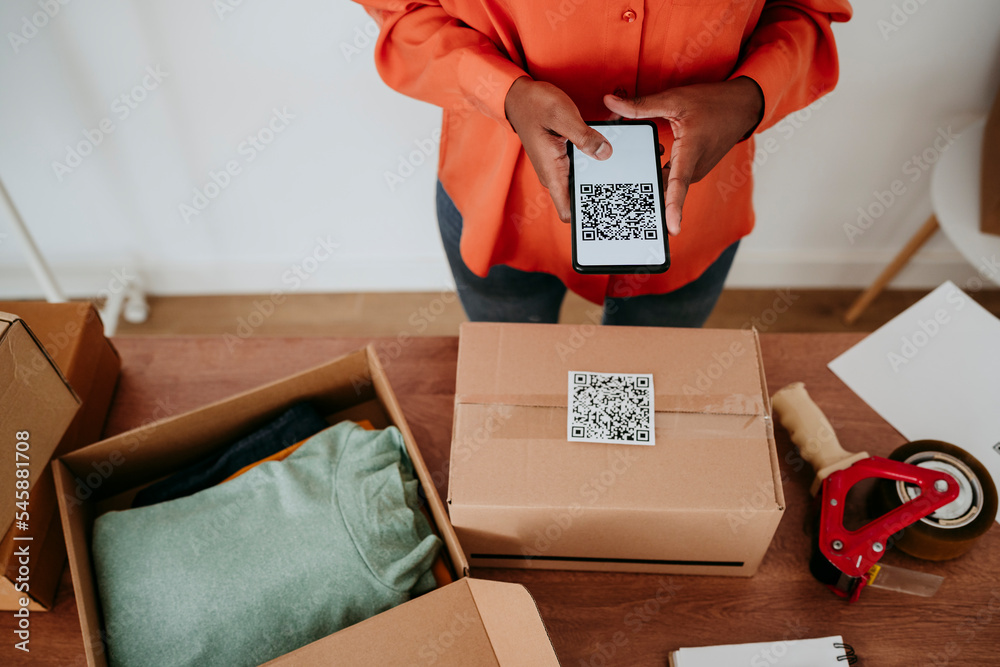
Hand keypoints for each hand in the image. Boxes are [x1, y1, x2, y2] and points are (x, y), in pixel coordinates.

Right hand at [504, 76, 611, 222]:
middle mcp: (554, 175)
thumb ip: (585, 137)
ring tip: (619, 163)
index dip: (586, 215)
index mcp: (552, 172)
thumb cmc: (535, 105)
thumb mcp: (563, 116)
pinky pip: (581, 167)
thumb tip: (605, 154)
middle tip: (622, 182)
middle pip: (580, 198)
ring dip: (598, 174)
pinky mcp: (562, 158)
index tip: (606, 209)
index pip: (568, 212)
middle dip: (599, 193)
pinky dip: (593, 160)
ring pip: (582, 181)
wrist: (518, 96)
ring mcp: (558, 167)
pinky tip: (605, 148)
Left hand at [604, 77, 763, 234]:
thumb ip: (641, 105)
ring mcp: (694, 171)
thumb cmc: (713, 103)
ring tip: (626, 171)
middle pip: (664, 187)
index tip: (671, 229)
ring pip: (665, 181)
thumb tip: (609, 101)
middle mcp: (694, 168)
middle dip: (642, 190)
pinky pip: (671, 176)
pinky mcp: (693, 170)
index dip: (674, 208)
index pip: (679, 184)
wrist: (741, 107)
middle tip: (616, 191)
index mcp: (691, 152)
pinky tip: (647, 161)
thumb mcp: (674, 99)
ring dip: (649, 176)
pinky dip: (658, 171)